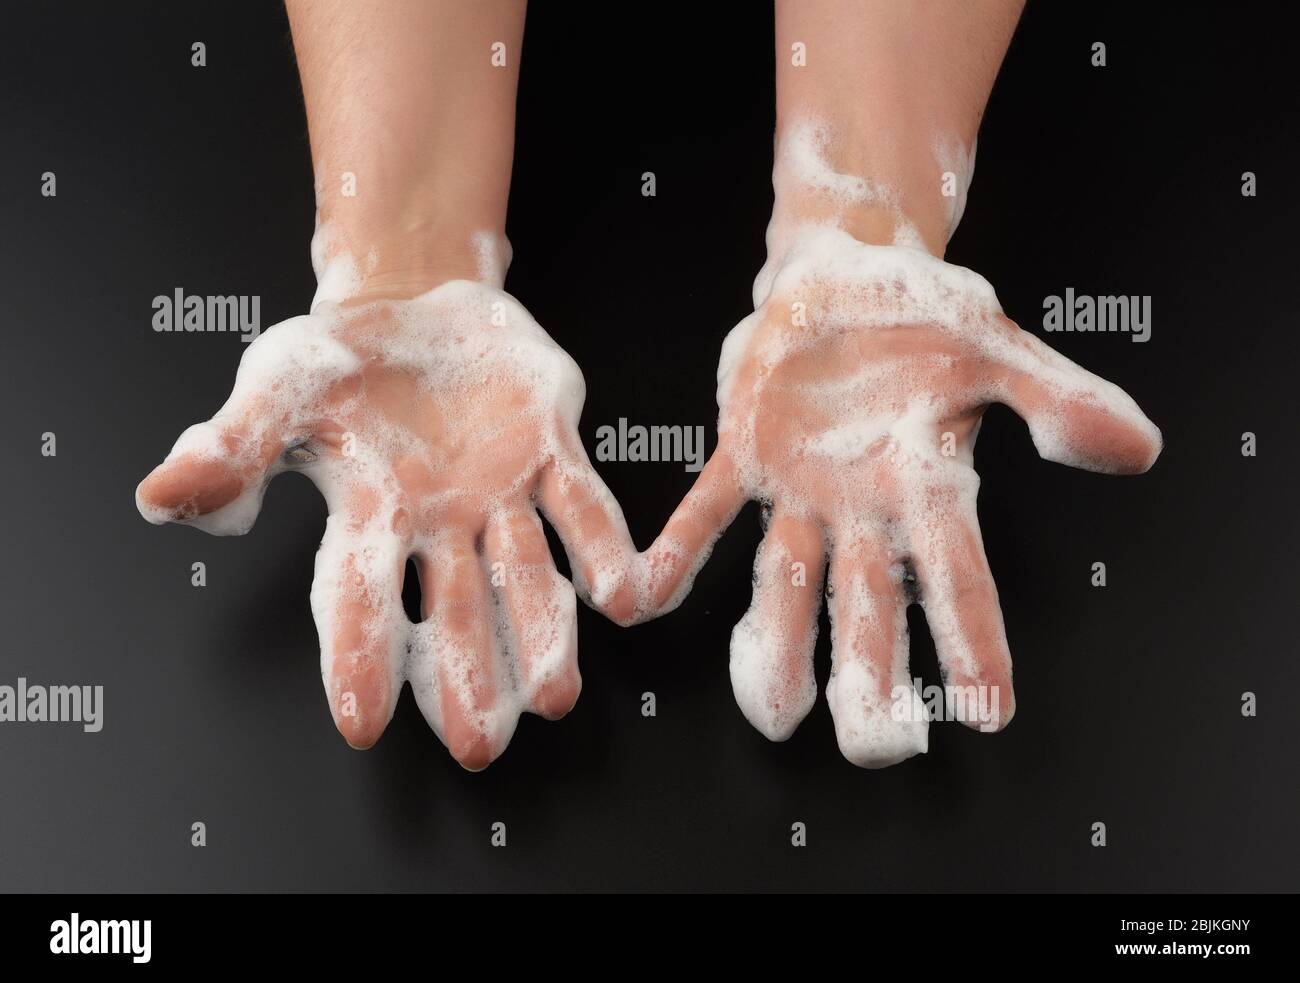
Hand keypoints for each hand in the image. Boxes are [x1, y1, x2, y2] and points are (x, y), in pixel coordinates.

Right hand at [136, 282, 637, 769]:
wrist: (413, 303)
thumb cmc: (340, 359)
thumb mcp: (277, 388)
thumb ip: (231, 446)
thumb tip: (160, 499)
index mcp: (371, 513)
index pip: (358, 597)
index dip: (357, 657)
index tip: (361, 722)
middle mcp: (441, 522)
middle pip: (453, 609)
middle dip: (465, 675)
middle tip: (477, 745)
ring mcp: (502, 492)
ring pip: (526, 574)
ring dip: (543, 634)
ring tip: (556, 695)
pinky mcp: (552, 450)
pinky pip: (583, 505)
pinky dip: (601, 546)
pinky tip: (623, 595)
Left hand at [642, 227, 1160, 766]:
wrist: (844, 276)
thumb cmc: (925, 316)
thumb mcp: (997, 348)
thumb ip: (1056, 399)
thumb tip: (1139, 448)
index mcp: (930, 489)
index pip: (960, 577)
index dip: (974, 640)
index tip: (989, 709)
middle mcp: (863, 509)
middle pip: (870, 605)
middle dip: (872, 672)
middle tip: (874, 744)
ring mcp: (798, 490)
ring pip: (786, 579)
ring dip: (778, 640)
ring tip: (773, 709)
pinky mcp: (741, 457)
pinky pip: (705, 510)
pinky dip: (677, 552)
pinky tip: (641, 600)